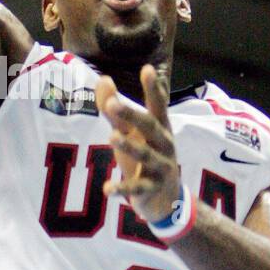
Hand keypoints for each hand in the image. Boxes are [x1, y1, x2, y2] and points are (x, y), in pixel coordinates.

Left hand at [95, 65, 181, 223]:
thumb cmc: (145, 157)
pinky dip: (122, 188)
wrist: (167, 200)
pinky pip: (136, 189)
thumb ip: (114, 108)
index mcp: (160, 128)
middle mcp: (164, 145)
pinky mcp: (152, 189)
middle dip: (132, 115)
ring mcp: (160, 168)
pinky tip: (106, 188)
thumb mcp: (129, 132)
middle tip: (112, 104)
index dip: (154, 88)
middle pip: (150, 126)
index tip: (148, 69)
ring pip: (147, 155)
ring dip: (130, 146)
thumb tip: (103, 78)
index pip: (158, 105)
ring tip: (112, 137)